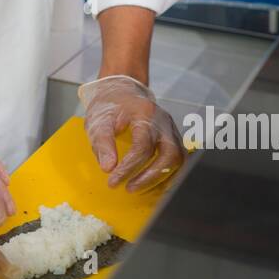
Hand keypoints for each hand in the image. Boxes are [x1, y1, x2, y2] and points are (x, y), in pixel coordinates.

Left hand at [80, 75, 184, 190]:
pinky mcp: (173, 137)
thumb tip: (108, 168)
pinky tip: (151, 183)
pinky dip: (167, 174)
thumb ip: (102, 144)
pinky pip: (178, 159)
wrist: (121, 90)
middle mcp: (163, 121)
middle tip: (130, 188)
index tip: (113, 181)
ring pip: (179, 158)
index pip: (142, 147)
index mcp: (145, 113)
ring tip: (139, 187)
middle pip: (170, 154)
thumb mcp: (99, 121)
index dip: (128, 168)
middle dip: (150, 176)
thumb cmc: (110, 105)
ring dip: (161, 178)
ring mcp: (171, 129)